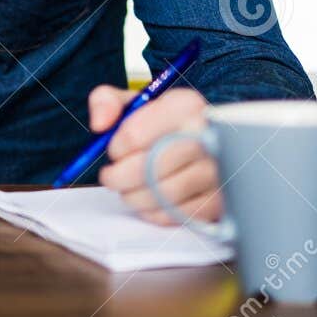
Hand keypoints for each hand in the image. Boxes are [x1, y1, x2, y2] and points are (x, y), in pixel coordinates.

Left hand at [86, 84, 220, 225]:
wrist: (205, 143)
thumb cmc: (161, 124)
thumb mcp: (133, 101)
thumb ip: (105, 102)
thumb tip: (99, 125)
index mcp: (185, 106)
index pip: (134, 136)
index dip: (115, 149)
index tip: (115, 151)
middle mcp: (207, 137)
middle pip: (147, 169)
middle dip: (119, 178)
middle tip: (111, 177)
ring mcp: (216, 172)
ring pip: (160, 196)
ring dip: (133, 197)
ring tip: (128, 188)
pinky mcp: (217, 201)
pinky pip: (174, 215)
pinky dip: (153, 213)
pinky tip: (149, 200)